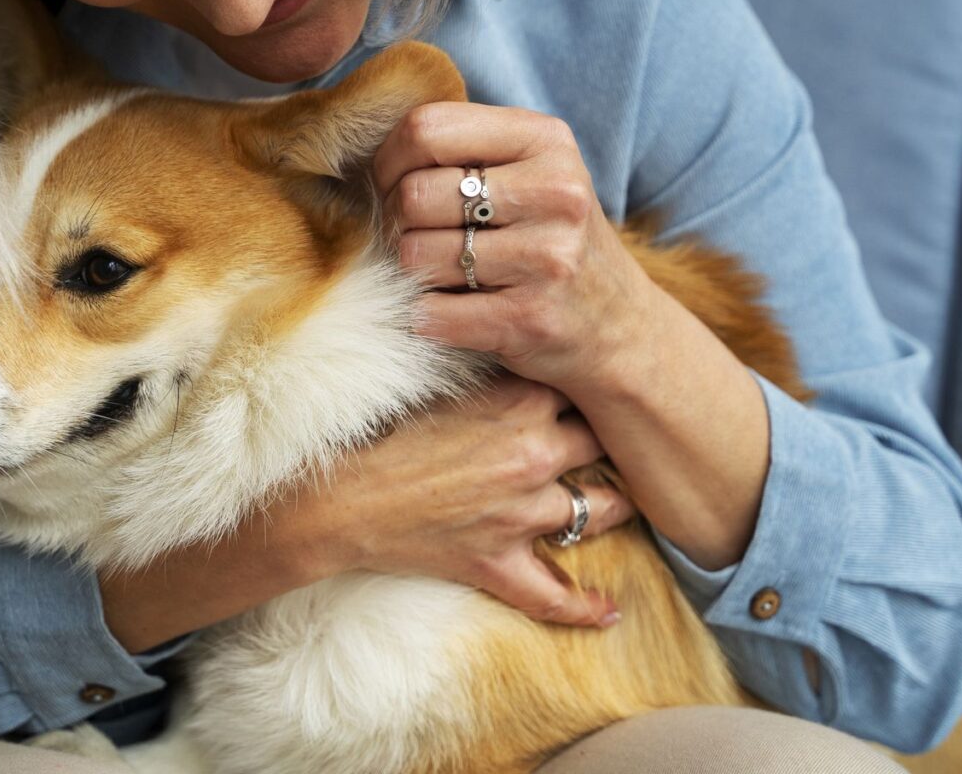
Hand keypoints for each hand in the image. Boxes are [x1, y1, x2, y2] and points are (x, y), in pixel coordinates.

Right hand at [313, 374, 633, 626]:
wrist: (339, 496)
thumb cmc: (382, 434)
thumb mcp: (445, 387)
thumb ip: (495, 375)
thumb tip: (525, 352)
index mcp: (520, 403)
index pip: (584, 387)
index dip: (593, 386)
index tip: (600, 386)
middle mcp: (534, 456)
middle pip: (603, 443)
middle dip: (611, 441)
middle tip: (619, 440)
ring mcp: (522, 515)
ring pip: (599, 511)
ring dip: (614, 506)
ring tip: (621, 502)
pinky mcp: (500, 563)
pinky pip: (554, 595)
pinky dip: (586, 607)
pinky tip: (610, 609)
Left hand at [372, 102, 646, 394]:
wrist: (620, 329)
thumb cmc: (551, 241)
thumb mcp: (531, 172)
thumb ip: (464, 148)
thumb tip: (363, 151)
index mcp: (546, 140)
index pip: (426, 127)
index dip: (389, 160)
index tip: (393, 186)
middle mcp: (555, 192)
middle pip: (413, 195)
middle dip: (398, 224)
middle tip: (419, 240)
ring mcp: (547, 257)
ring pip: (416, 256)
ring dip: (416, 274)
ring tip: (447, 276)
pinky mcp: (531, 317)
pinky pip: (432, 313)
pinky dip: (428, 318)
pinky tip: (453, 313)